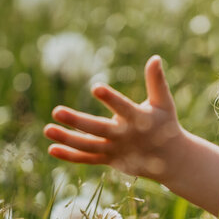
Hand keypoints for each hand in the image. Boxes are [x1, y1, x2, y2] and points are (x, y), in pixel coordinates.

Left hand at [44, 56, 186, 180]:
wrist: (171, 160)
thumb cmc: (165, 125)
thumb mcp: (164, 103)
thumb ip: (157, 82)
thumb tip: (155, 57)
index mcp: (139, 120)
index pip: (123, 107)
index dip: (110, 98)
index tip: (95, 87)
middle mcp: (124, 136)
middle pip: (98, 129)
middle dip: (77, 121)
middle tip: (56, 110)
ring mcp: (115, 150)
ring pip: (88, 146)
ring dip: (67, 139)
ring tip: (47, 129)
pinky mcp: (109, 160)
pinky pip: (87, 159)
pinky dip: (69, 156)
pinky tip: (51, 148)